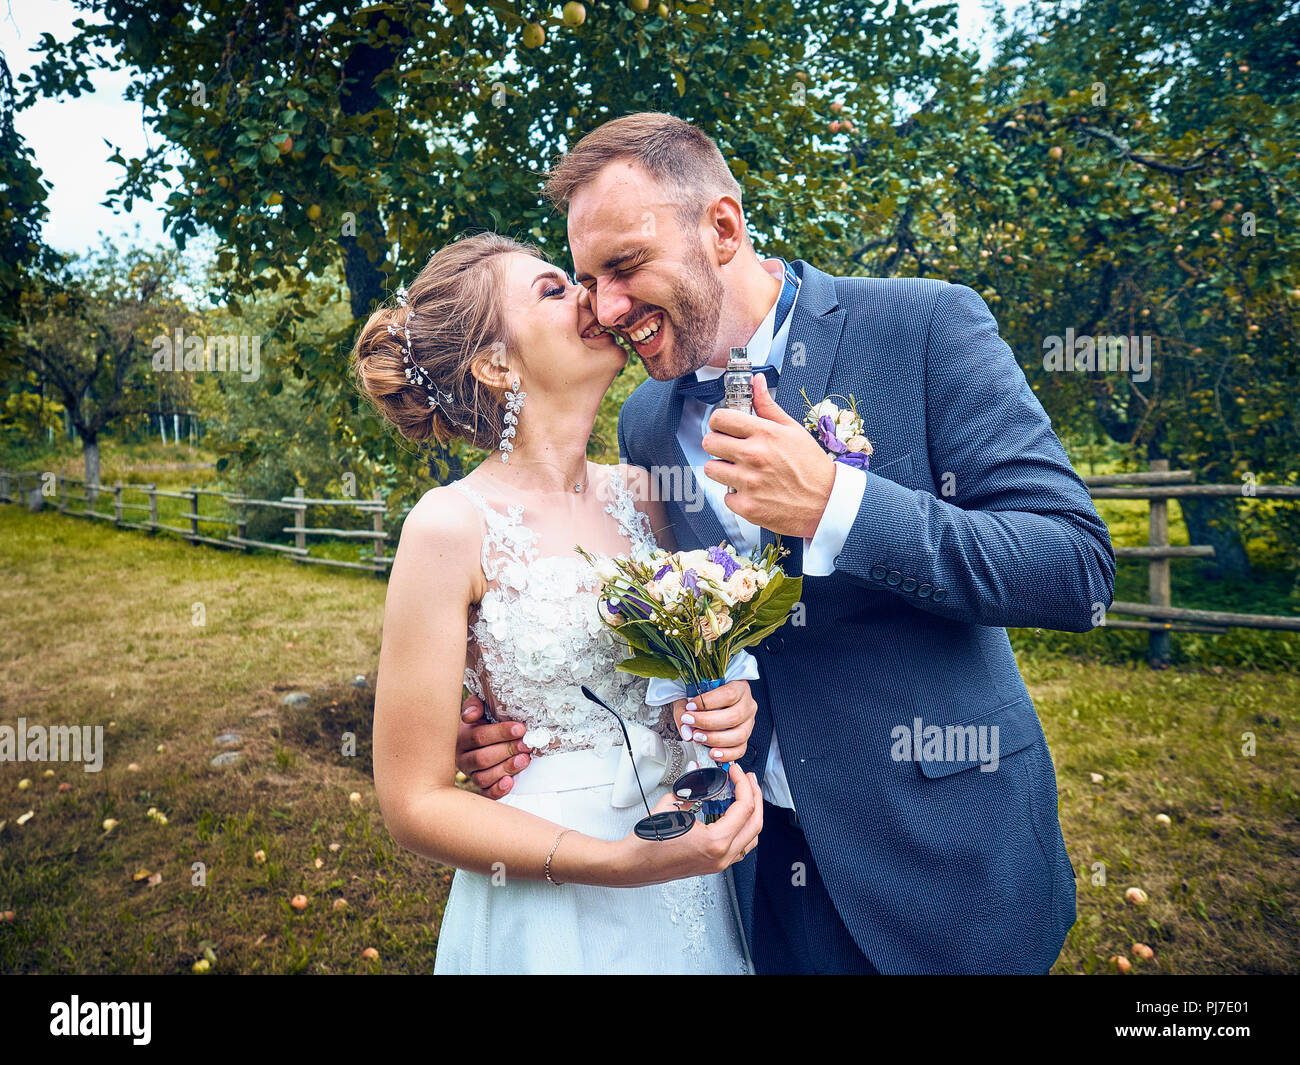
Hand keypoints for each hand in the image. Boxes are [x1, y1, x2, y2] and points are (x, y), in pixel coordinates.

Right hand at [456, 694, 529, 799]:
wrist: (484, 738)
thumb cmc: (485, 721)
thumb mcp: (480, 709)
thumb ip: (475, 705)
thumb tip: (471, 716)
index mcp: (462, 737)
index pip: (479, 736)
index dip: (500, 733)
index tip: (521, 729)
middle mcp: (463, 758)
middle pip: (482, 758)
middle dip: (507, 751)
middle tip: (526, 745)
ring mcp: (471, 774)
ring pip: (483, 777)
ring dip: (506, 768)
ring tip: (524, 760)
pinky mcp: (481, 787)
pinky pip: (486, 793)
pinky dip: (497, 790)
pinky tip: (510, 782)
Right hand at [612, 765, 763, 886]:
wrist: (634, 864)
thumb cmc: (648, 841)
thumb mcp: (672, 805)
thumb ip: (694, 790)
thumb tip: (703, 779)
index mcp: (716, 842)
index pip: (744, 808)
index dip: (743, 784)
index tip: (736, 772)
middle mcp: (722, 856)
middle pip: (755, 823)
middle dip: (754, 796)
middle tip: (747, 779)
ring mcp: (719, 864)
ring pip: (751, 837)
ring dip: (752, 813)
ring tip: (745, 794)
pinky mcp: (713, 865)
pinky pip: (740, 848)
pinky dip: (743, 829)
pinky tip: (735, 815)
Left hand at [671, 679, 755, 762]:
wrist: (708, 702)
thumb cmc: (702, 697)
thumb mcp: (690, 695)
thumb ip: (683, 710)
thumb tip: (687, 732)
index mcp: (739, 688)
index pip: (728, 694)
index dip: (707, 702)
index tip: (690, 706)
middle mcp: (747, 705)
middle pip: (734, 716)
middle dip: (708, 722)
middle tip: (691, 723)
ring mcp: (748, 723)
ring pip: (739, 735)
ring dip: (715, 739)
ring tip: (698, 737)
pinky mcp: (744, 739)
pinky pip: (740, 750)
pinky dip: (726, 754)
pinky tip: (713, 752)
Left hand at [701, 373, 834, 537]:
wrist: (826, 502)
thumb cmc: (811, 466)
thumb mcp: (793, 430)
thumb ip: (768, 406)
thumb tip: (756, 381)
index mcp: (764, 434)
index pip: (720, 418)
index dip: (719, 422)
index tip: (724, 428)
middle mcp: (754, 456)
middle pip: (709, 442)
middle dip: (717, 444)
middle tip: (731, 450)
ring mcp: (748, 482)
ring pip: (711, 469)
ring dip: (723, 470)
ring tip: (741, 471)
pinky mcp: (747, 506)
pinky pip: (725, 496)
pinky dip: (736, 495)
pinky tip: (752, 491)